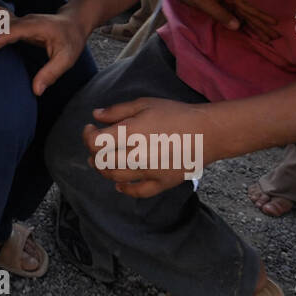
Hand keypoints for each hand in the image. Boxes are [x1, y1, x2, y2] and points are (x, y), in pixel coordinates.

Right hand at [0, 5, 88, 95]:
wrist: (73, 23)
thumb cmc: (71, 41)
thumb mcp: (66, 59)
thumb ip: (51, 73)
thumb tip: (36, 91)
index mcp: (39, 26)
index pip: (18, 30)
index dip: (3, 35)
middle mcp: (28, 20)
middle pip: (5, 25)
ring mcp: (22, 20)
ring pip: (1, 22)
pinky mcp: (19, 23)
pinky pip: (2, 19)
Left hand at [81, 97, 215, 197]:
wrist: (207, 132)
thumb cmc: (176, 114)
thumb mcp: (144, 104)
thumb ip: (117, 111)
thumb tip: (95, 115)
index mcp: (130, 133)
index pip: (96, 142)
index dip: (87, 135)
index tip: (90, 128)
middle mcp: (136, 155)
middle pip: (102, 161)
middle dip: (93, 154)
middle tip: (95, 148)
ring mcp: (149, 171)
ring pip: (115, 177)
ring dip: (104, 170)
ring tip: (104, 162)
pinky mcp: (162, 182)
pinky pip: (138, 191)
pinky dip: (125, 189)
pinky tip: (119, 184)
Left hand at [162, 0, 279, 43]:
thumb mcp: (204, 2)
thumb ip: (220, 14)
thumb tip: (238, 26)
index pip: (248, 9)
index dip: (261, 18)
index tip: (274, 25)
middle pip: (248, 13)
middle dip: (261, 25)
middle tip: (275, 36)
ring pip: (242, 14)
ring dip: (254, 25)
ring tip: (265, 34)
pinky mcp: (216, 2)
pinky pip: (233, 14)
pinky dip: (241, 21)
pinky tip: (246, 27)